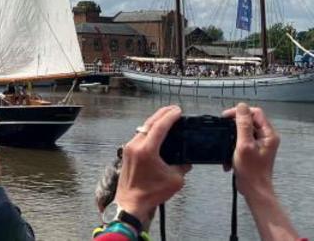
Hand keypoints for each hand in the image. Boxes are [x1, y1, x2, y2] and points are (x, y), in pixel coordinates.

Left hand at [114, 105, 189, 228]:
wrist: (130, 204)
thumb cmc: (151, 193)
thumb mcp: (175, 180)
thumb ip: (183, 166)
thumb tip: (186, 161)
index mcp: (146, 150)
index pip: (160, 126)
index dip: (171, 116)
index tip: (178, 111)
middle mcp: (135, 145)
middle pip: (149, 122)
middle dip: (162, 113)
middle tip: (173, 109)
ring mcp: (129, 148)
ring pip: (142, 128)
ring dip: (154, 122)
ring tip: (166, 119)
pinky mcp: (126, 153)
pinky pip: (138, 136)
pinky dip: (148, 131)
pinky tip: (156, 133)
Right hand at [222, 103, 278, 203]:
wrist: (254, 190)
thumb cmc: (251, 170)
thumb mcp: (244, 145)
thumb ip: (243, 125)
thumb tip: (242, 106)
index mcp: (269, 134)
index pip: (255, 113)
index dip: (240, 112)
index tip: (226, 117)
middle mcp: (267, 137)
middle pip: (250, 121)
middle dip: (235, 125)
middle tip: (223, 129)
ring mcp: (261, 144)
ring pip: (245, 131)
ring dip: (233, 136)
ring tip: (225, 143)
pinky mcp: (254, 151)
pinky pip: (243, 141)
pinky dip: (234, 145)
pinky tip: (228, 153)